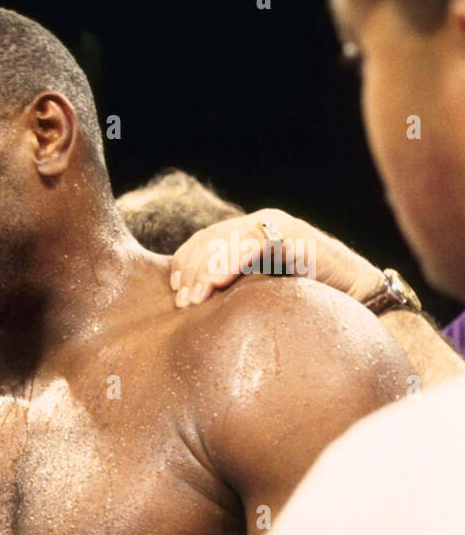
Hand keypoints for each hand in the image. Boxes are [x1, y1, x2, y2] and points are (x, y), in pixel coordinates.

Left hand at [169, 209, 384, 307]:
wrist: (360, 303)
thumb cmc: (306, 307)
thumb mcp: (257, 297)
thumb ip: (231, 291)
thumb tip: (191, 308)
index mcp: (245, 238)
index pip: (201, 242)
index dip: (184, 265)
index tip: (175, 293)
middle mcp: (260, 227)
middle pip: (209, 239)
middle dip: (191, 271)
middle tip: (183, 302)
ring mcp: (279, 227)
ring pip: (227, 239)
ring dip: (206, 269)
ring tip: (196, 298)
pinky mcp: (295, 236)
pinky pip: (255, 244)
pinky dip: (233, 261)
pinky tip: (220, 282)